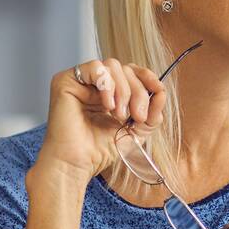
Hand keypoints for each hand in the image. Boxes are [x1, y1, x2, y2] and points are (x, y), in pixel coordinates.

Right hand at [37, 57, 167, 182]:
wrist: (78, 164)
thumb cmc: (100, 150)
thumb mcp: (137, 130)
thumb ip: (152, 113)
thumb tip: (162, 92)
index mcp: (110, 92)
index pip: (132, 71)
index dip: (147, 77)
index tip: (158, 90)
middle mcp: (94, 84)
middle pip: (125, 69)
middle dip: (138, 92)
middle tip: (137, 116)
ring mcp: (80, 81)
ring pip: (112, 65)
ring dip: (123, 91)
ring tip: (119, 115)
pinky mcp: (66, 81)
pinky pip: (94, 67)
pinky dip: (107, 85)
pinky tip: (107, 106)